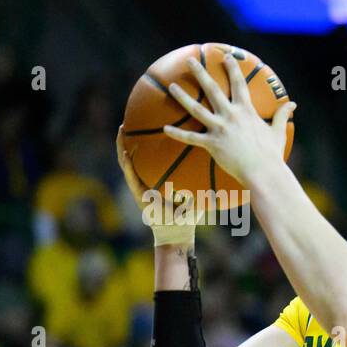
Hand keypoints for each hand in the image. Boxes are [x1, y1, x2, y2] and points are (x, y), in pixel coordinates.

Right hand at [115, 125, 198, 247]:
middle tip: (133, 116)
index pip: (153, 151)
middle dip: (134, 133)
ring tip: (122, 129)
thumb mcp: (198, 190)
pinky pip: (129, 174)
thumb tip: (224, 162)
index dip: (152, 136)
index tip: (153, 118)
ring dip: (122, 144)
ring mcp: (139, 183)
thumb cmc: (189, 212)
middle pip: (138, 150)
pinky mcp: (136, 191)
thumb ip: (205, 177)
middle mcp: (147, 175)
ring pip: (127, 159)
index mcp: (159, 173)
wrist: (178, 231)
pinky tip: (125, 152)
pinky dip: (126, 163)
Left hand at [162, 54, 295, 189]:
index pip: (238, 84)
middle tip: (189, 60)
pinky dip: (177, 134)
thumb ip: (282, 116)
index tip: (226, 57)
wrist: (263, 172)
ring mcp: (219, 129)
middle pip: (212, 89)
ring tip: (172, 86)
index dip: (232, 68)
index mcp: (246, 111)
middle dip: (199, 72)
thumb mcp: (278, 132)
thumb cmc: (272, 154)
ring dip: (182, 97)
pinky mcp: (212, 144)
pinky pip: (191, 138)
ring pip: (196, 109)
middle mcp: (230, 115)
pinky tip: (166, 128)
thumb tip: (293, 104)